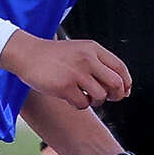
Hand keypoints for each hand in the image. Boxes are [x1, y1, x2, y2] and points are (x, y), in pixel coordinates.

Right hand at [0, 32, 130, 109]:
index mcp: (93, 49)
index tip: (124, 92)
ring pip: (100, 96)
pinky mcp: (64, 86)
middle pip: (116, 83)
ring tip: (85, 96)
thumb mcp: (80, 50)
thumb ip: (99, 63)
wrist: (27, 54)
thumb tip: (122, 87)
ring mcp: (76, 72)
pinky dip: (80, 105)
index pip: (120, 67)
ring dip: (96, 101)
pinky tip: (72, 98)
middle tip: (107, 98)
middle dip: (116, 95)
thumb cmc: (54, 56)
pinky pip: (83, 104)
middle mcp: (87, 59)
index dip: (126, 83)